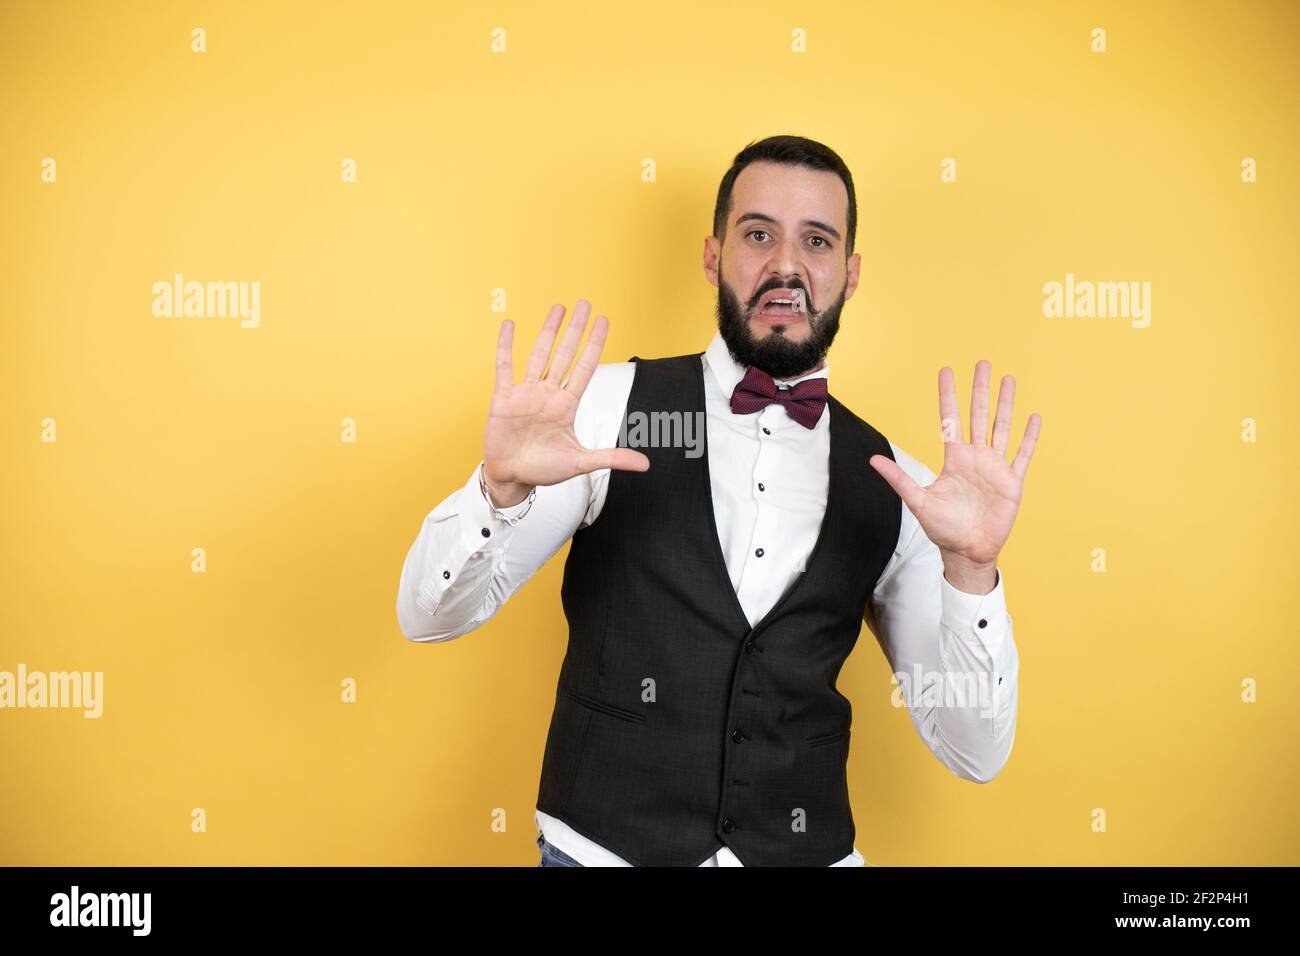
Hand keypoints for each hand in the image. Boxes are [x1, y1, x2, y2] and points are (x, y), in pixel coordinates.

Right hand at [482, 300, 649, 505]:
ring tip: (558, 308)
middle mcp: (548, 394)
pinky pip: (505, 367)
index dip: (594, 344)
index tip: (604, 322)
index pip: (585, 368)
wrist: (512, 478)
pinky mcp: (503, 398)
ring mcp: (526, 394)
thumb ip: (611, 457)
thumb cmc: (544, 469)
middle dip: (576, 330)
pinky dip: (506, 346)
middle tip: (584, 304)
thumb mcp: (581, 462)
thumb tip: (645, 464)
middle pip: (565, 354)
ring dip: (548, 331)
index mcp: (566, 405)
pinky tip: (509, 325)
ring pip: (539, 355)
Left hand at [868, 361, 1041, 591]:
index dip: (948, 395)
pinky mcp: (1012, 481)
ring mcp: (995, 467)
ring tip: (1008, 380)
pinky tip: (1033, 417)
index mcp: (953, 459)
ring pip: (1002, 428)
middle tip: (982, 363)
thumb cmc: (943, 528)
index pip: (950, 419)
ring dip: (1005, 404)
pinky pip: (1022, 454)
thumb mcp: (919, 501)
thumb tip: (872, 460)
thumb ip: (899, 479)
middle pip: (978, 415)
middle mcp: (975, 457)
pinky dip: (1029, 437)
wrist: (967, 551)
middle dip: (980, 390)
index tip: (947, 371)